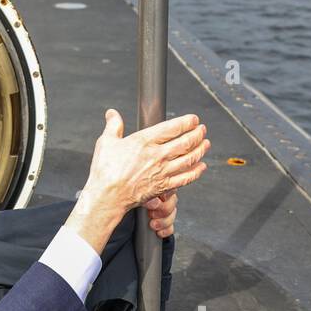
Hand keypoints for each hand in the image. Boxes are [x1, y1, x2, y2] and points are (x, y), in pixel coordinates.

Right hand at [66, 110, 208, 254]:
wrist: (107, 196)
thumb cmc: (105, 170)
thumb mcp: (106, 142)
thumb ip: (113, 126)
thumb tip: (112, 114)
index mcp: (145, 141)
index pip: (173, 128)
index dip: (187, 122)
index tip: (193, 119)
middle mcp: (158, 155)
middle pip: (186, 142)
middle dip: (198, 134)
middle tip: (203, 130)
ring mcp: (163, 171)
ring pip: (189, 159)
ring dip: (200, 150)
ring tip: (206, 144)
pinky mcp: (164, 186)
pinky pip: (186, 178)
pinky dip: (196, 172)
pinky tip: (201, 167)